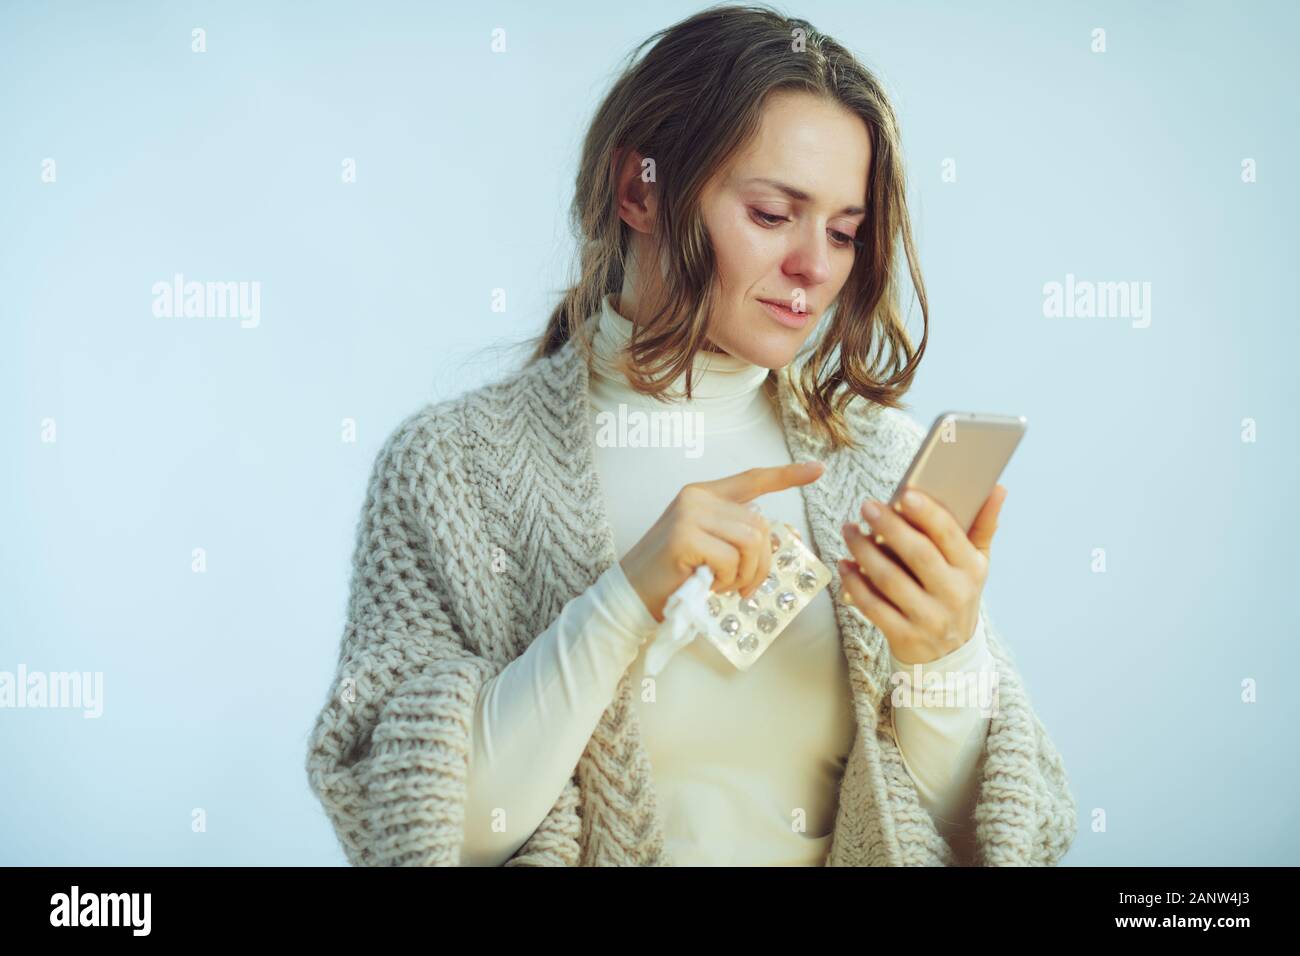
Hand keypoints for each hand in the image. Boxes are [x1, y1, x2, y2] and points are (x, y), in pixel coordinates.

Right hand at [620, 461, 825, 621]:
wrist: (631, 593)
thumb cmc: (671, 574)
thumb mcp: (704, 544)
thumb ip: (730, 532)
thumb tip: (766, 539)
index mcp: (703, 494)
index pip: (752, 479)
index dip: (787, 475)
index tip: (818, 469)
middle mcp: (697, 497)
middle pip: (760, 524)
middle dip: (761, 563)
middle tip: (744, 587)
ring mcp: (690, 514)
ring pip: (750, 541)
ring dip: (744, 574)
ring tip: (722, 586)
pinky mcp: (685, 536)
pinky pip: (731, 559)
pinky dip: (727, 580)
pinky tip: (707, 585)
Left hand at [837, 485, 1005, 664]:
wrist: (949, 656)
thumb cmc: (956, 595)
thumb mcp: (975, 564)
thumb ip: (983, 525)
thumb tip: (998, 488)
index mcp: (971, 570)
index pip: (950, 535)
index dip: (927, 514)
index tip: (904, 494)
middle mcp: (953, 594)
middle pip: (918, 554)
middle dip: (890, 527)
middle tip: (867, 506)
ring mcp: (929, 618)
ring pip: (890, 579)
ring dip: (864, 551)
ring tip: (849, 530)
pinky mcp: (904, 636)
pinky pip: (873, 606)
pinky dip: (854, 584)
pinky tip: (844, 566)